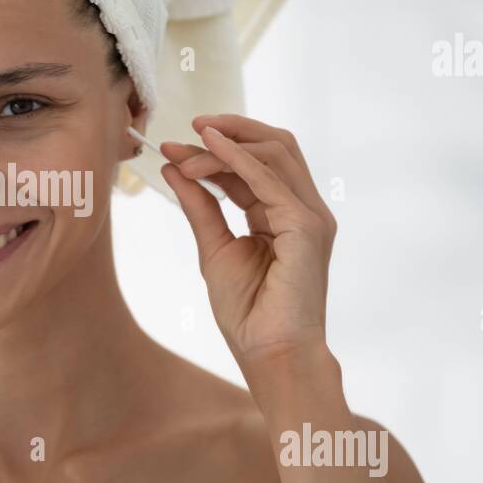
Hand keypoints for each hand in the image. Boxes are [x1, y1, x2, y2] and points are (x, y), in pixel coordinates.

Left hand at [160, 114, 336, 365]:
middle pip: (274, 147)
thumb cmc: (249, 313)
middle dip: (230, 131)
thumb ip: (199, 206)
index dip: (213, 152)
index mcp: (283, 216)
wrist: (271, 354)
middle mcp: (303, 210)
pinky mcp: (307, 226)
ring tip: (188, 147)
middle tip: (188, 128)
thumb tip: (173, 168)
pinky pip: (271, 179)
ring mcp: (311, 216)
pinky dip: (238, 159)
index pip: (253, 167)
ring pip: (275, 153)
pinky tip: (209, 149)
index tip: (172, 148)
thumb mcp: (214, 248)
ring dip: (228, 144)